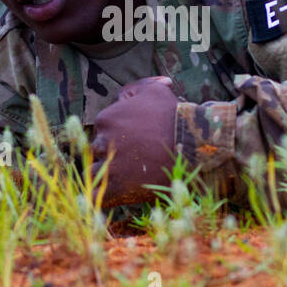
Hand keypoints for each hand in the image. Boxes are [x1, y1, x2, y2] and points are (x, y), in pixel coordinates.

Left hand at [91, 76, 178, 206]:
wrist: (192, 144)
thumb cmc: (175, 116)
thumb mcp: (154, 90)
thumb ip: (135, 88)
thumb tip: (126, 96)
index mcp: (106, 119)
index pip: (102, 130)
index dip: (117, 136)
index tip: (135, 141)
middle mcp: (102, 141)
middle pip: (97, 151)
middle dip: (111, 155)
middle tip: (133, 159)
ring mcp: (108, 166)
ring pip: (94, 172)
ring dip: (105, 175)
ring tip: (126, 177)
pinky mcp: (116, 188)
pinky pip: (95, 196)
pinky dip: (97, 198)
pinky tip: (109, 195)